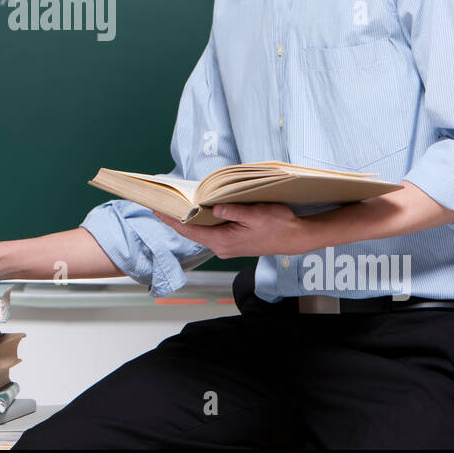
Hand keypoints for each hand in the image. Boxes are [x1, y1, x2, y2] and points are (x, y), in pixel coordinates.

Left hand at [152, 202, 323, 258]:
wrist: (296, 238)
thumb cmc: (279, 225)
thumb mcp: (256, 214)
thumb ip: (232, 211)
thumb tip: (212, 207)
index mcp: (223, 241)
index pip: (190, 230)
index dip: (172, 220)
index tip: (157, 210)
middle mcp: (222, 247)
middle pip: (192, 232)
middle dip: (175, 219)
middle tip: (160, 205)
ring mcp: (227, 246)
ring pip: (200, 232)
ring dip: (188, 220)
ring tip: (174, 206)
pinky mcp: (233, 242)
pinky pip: (210, 232)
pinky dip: (200, 222)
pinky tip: (196, 212)